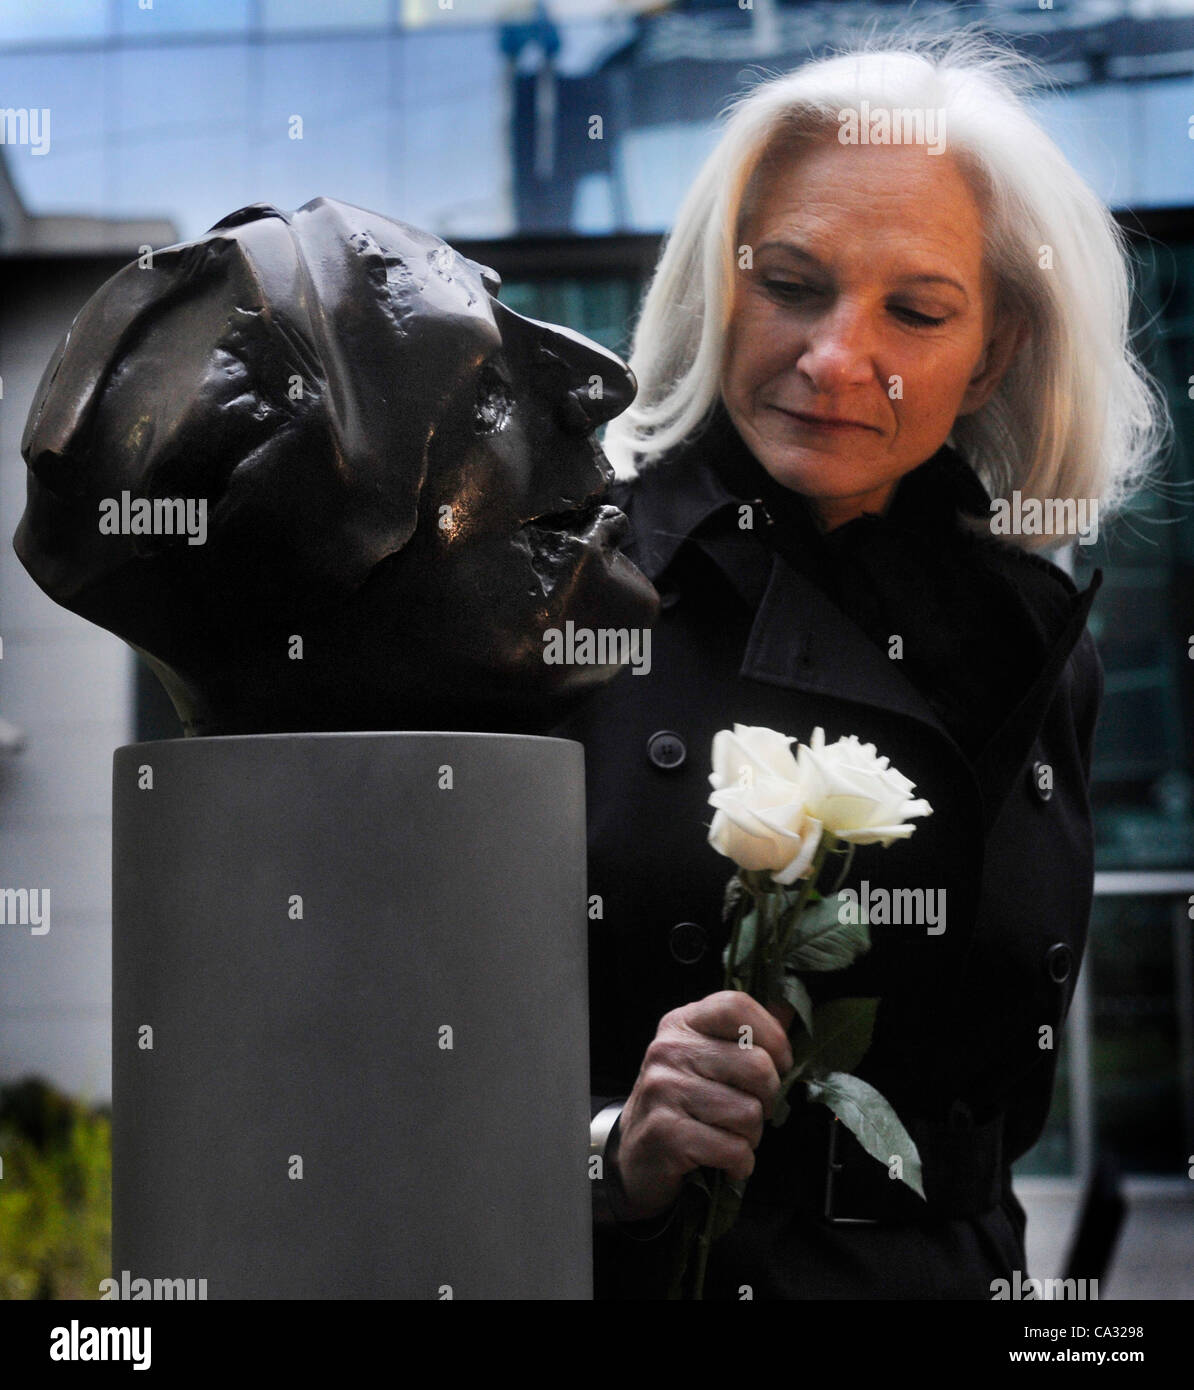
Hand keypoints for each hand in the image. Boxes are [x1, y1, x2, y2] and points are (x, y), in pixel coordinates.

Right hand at [610, 990, 794, 1221]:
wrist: (635, 1156)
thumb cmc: (682, 1104)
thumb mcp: (707, 1058)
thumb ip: (747, 1034)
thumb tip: (789, 1008)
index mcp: (683, 1022)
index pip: (736, 1006)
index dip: (773, 1036)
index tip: (779, 1064)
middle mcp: (669, 1049)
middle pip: (756, 1065)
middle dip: (768, 1099)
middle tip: (750, 1111)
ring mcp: (664, 1089)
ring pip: (749, 1112)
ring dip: (751, 1136)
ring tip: (731, 1136)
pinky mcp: (666, 1132)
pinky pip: (732, 1148)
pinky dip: (740, 1164)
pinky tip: (725, 1162)